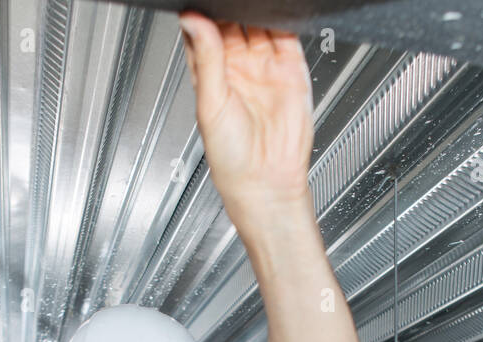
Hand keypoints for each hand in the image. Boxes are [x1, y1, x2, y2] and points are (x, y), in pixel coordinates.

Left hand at [178, 11, 313, 226]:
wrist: (267, 182)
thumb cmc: (230, 158)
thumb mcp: (211, 104)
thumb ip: (207, 58)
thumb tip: (192, 20)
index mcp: (210, 73)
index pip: (204, 30)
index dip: (204, 12)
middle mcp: (237, 66)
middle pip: (233, 20)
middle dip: (232, 4)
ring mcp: (264, 66)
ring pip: (260, 22)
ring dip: (257, 7)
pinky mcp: (291, 69)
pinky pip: (288, 35)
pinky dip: (285, 18)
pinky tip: (277, 9)